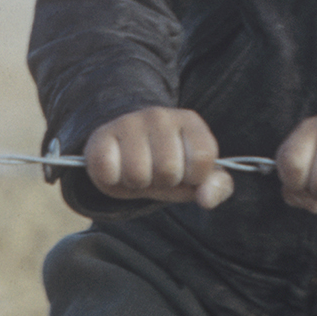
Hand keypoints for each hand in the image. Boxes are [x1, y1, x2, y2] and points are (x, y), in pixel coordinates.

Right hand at [84, 107, 232, 209]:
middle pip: (169, 169)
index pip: (203, 158)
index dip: (194, 177)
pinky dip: (112, 180)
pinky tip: (117, 168)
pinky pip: (108, 171)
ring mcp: (129, 122)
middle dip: (164, 182)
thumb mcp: (195, 177)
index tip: (186, 173)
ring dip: (138, 183)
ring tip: (138, 171)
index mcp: (190, 122)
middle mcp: (160, 115)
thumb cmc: (167, 165)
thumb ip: (215, 187)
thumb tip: (206, 199)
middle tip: (157, 173)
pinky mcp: (101, 135)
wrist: (124, 148)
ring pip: (138, 173)